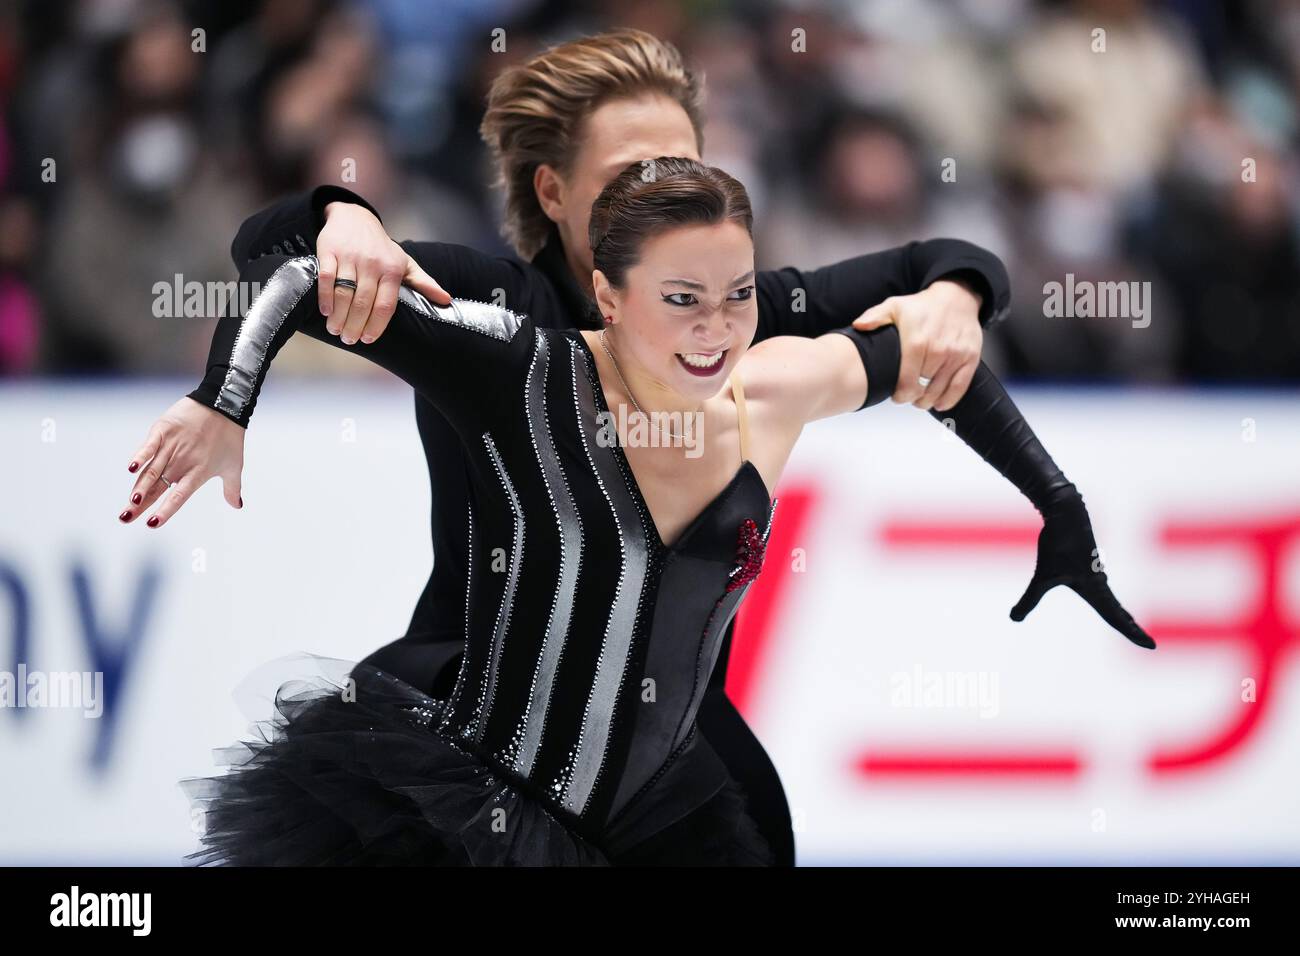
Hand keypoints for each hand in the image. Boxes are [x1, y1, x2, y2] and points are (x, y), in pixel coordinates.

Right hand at [119, 397, 244, 528]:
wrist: (225, 404)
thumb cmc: (230, 437)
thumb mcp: (234, 465)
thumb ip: (232, 488)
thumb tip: (237, 505)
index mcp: (198, 473)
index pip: (178, 496)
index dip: (165, 510)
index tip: (151, 525)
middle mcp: (182, 462)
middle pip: (157, 487)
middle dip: (140, 504)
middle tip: (124, 518)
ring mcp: (172, 446)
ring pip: (151, 470)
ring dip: (138, 486)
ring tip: (129, 502)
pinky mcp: (164, 430)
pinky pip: (149, 445)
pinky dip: (140, 456)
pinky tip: (130, 468)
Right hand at [316, 201, 451, 343]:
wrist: (355, 217)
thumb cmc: (382, 248)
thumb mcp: (406, 263)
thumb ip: (424, 283)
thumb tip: (447, 301)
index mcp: (392, 270)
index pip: (386, 305)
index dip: (376, 326)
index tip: (368, 339)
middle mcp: (372, 264)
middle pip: (363, 303)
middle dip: (355, 326)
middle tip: (349, 340)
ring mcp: (350, 257)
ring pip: (343, 293)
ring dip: (339, 317)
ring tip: (336, 331)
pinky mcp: (329, 251)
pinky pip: (326, 278)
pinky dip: (325, 297)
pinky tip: (326, 312)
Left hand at [851, 278, 983, 410]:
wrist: (956, 297)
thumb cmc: (923, 306)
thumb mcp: (895, 306)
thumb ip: (875, 317)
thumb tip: (858, 326)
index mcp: (916, 342)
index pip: (906, 382)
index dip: (900, 394)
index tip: (896, 396)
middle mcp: (938, 350)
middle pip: (922, 389)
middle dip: (913, 396)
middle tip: (907, 394)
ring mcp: (956, 355)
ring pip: (939, 391)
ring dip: (928, 400)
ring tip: (920, 400)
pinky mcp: (970, 358)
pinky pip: (960, 387)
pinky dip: (949, 400)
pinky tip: (939, 403)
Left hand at [1012, 492, 1155, 648]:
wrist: (1067, 513)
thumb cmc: (1057, 544)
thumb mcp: (1042, 576)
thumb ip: (1029, 599)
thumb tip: (1012, 619)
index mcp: (1096, 589)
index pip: (1117, 618)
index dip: (1133, 633)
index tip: (1151, 646)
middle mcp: (1100, 582)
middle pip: (1119, 612)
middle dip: (1132, 628)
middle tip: (1148, 644)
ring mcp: (1095, 572)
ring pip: (1111, 599)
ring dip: (1121, 614)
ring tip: (1128, 624)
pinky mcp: (1088, 563)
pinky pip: (1102, 587)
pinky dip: (1109, 598)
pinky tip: (1106, 599)